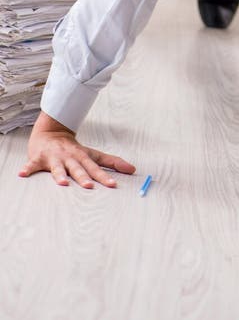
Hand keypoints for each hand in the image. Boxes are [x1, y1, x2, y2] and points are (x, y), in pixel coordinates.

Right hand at [19, 111, 135, 187]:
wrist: (51, 133)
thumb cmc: (73, 149)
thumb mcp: (93, 153)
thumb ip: (112, 162)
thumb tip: (133, 169)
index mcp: (83, 157)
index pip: (96, 168)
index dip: (105, 176)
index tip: (113, 185)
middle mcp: (70, 157)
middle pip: (78, 169)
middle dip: (83, 177)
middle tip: (89, 186)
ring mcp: (54, 158)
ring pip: (57, 168)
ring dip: (60, 175)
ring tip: (63, 183)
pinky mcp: (38, 158)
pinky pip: (32, 165)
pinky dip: (28, 169)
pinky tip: (23, 173)